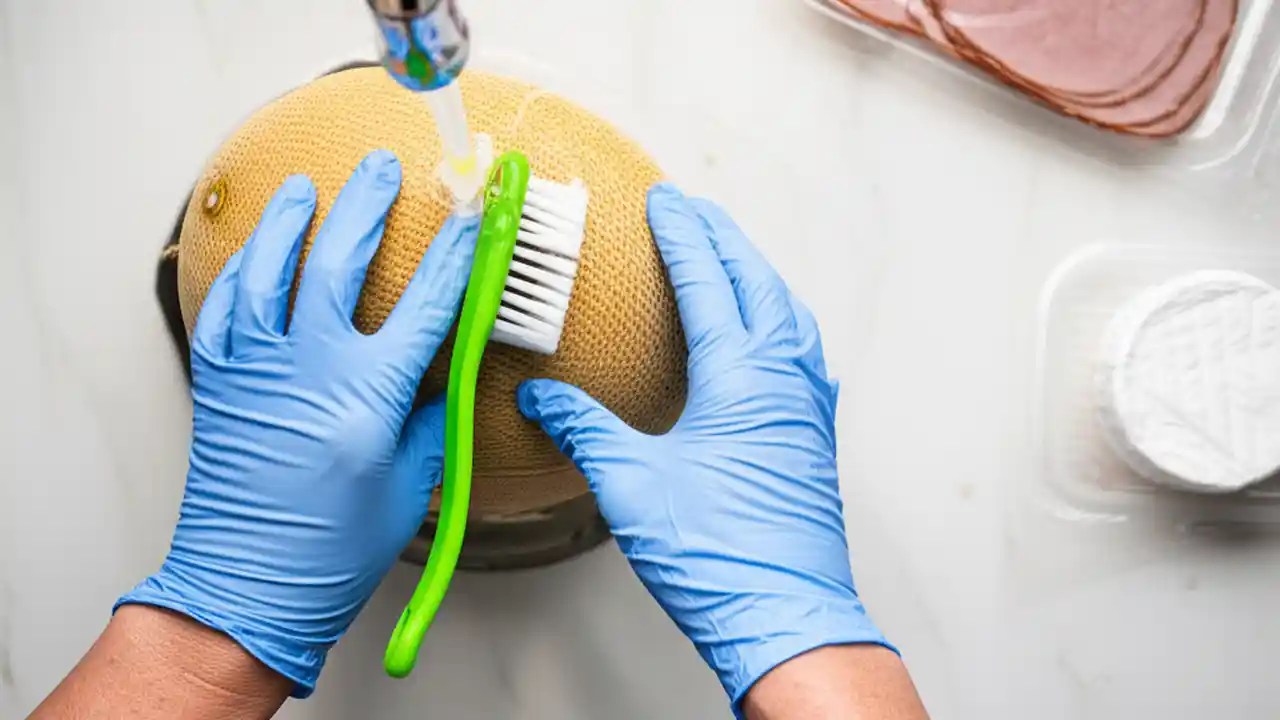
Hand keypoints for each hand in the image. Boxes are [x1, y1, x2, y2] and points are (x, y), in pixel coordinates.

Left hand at [118, 150, 477, 694]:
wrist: (248, 586)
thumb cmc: (334, 550)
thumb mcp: (411, 484)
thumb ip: (432, 417)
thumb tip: (444, 372)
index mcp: (367, 397)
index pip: (426, 304)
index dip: (456, 253)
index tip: (474, 215)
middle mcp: (308, 369)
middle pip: (340, 262)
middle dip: (367, 206)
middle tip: (381, 169)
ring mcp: (257, 370)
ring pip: (271, 271)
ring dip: (291, 222)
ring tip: (307, 187)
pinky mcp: (220, 383)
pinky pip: (226, 309)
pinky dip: (240, 272)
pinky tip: (254, 253)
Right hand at [518, 184, 891, 708]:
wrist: (783, 614)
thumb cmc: (716, 553)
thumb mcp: (630, 483)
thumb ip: (583, 427)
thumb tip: (542, 396)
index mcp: (741, 374)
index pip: (707, 280)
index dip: (681, 235)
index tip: (663, 200)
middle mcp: (782, 376)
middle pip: (754, 280)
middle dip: (721, 237)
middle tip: (691, 210)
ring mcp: (806, 403)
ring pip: (784, 310)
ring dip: (753, 271)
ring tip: (726, 253)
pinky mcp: (812, 433)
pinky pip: (799, 347)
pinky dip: (776, 315)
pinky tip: (764, 330)